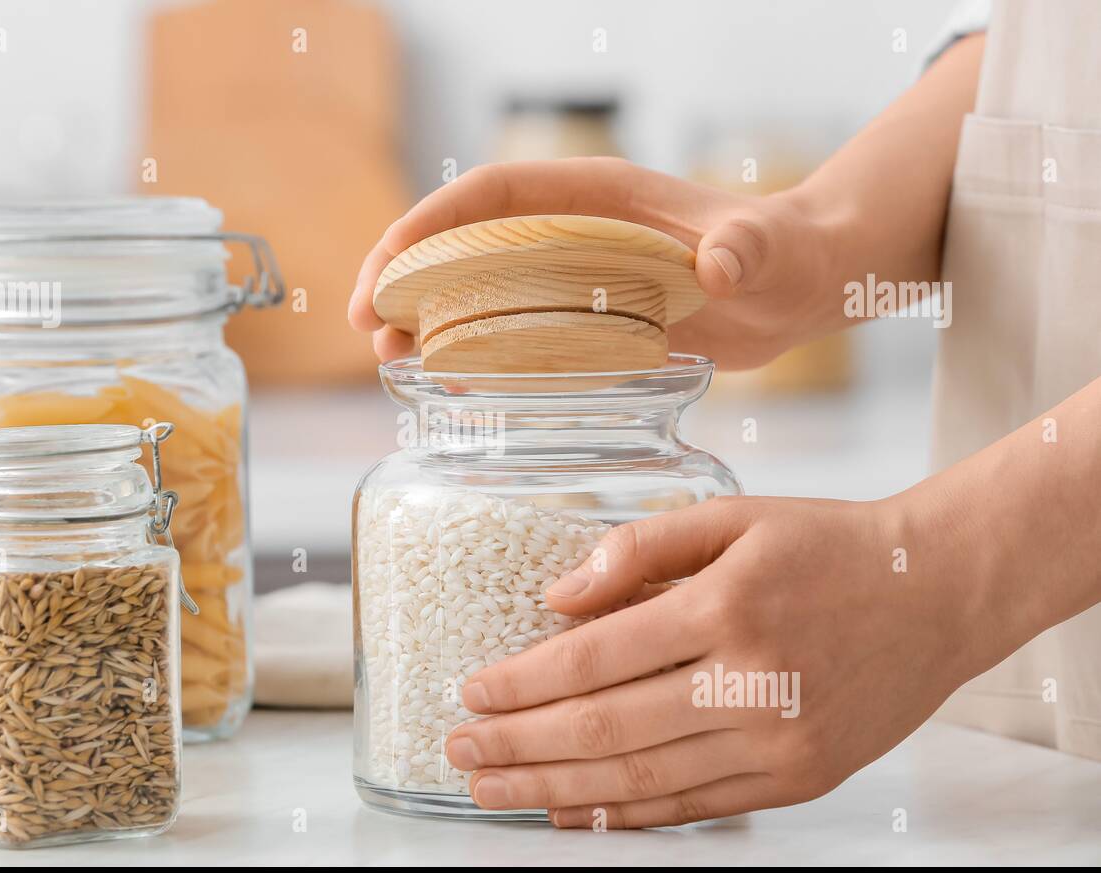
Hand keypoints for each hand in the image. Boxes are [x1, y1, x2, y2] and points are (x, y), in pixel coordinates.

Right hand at [347, 157, 847, 368]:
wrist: (801, 283)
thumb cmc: (784, 254)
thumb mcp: (765, 251)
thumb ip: (744, 252)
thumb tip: (718, 265)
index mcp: (597, 196)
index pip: (493, 193)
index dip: (432, 223)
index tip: (387, 265)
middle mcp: (575, 228)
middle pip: (467, 239)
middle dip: (407, 274)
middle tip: (366, 325)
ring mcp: (576, 272)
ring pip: (481, 286)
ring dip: (429, 318)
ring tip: (387, 359)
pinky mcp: (589, 313)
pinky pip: (515, 328)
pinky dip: (475, 352)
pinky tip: (449, 385)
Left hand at [443, 492, 1011, 828]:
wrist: (936, 595)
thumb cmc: (828, 547)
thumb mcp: (734, 517)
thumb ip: (640, 547)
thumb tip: (557, 596)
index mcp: (726, 607)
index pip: (595, 658)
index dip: (522, 682)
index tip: (471, 691)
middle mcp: (750, 682)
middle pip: (604, 728)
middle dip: (519, 744)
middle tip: (460, 749)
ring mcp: (777, 742)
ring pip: (640, 780)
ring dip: (554, 789)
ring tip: (493, 790)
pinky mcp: (796, 779)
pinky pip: (693, 809)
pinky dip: (626, 818)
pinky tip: (573, 813)